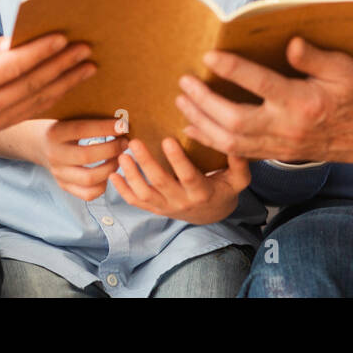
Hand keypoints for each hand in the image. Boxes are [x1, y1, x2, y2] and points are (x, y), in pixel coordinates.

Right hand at [0, 34, 94, 136]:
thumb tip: (18, 40)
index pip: (13, 67)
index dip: (41, 52)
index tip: (63, 37)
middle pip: (31, 86)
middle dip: (62, 66)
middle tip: (86, 49)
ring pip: (36, 102)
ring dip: (65, 84)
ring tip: (87, 67)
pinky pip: (30, 112)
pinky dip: (52, 98)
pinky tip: (69, 85)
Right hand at [38, 118, 128, 200]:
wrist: (39, 143)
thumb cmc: (63, 125)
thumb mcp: (68, 116)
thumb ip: (88, 118)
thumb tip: (120, 121)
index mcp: (55, 133)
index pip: (82, 130)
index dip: (105, 128)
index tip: (123, 125)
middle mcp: (54, 155)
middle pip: (87, 156)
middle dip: (112, 150)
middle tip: (125, 143)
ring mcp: (58, 173)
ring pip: (89, 179)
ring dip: (111, 168)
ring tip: (120, 158)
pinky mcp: (64, 186)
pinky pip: (88, 194)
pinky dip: (103, 185)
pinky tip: (109, 172)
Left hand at [109, 138, 249, 224]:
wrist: (211, 214)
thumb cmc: (224, 189)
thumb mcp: (238, 180)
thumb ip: (238, 162)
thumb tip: (233, 142)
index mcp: (202, 191)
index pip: (189, 176)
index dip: (178, 160)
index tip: (168, 139)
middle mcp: (182, 201)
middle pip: (160, 183)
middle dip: (146, 162)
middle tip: (135, 142)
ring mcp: (166, 207)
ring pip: (144, 194)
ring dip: (131, 175)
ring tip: (122, 155)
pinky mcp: (155, 209)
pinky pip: (136, 202)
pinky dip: (122, 190)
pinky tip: (113, 174)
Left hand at [175, 37, 352, 165]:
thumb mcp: (343, 68)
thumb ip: (313, 57)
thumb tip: (289, 44)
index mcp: (302, 102)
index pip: (259, 85)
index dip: (232, 70)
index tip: (209, 56)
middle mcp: (287, 128)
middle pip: (234, 120)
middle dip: (204, 102)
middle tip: (184, 81)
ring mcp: (280, 145)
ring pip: (231, 141)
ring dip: (202, 123)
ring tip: (182, 102)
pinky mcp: (278, 154)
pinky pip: (238, 153)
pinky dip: (213, 142)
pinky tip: (195, 129)